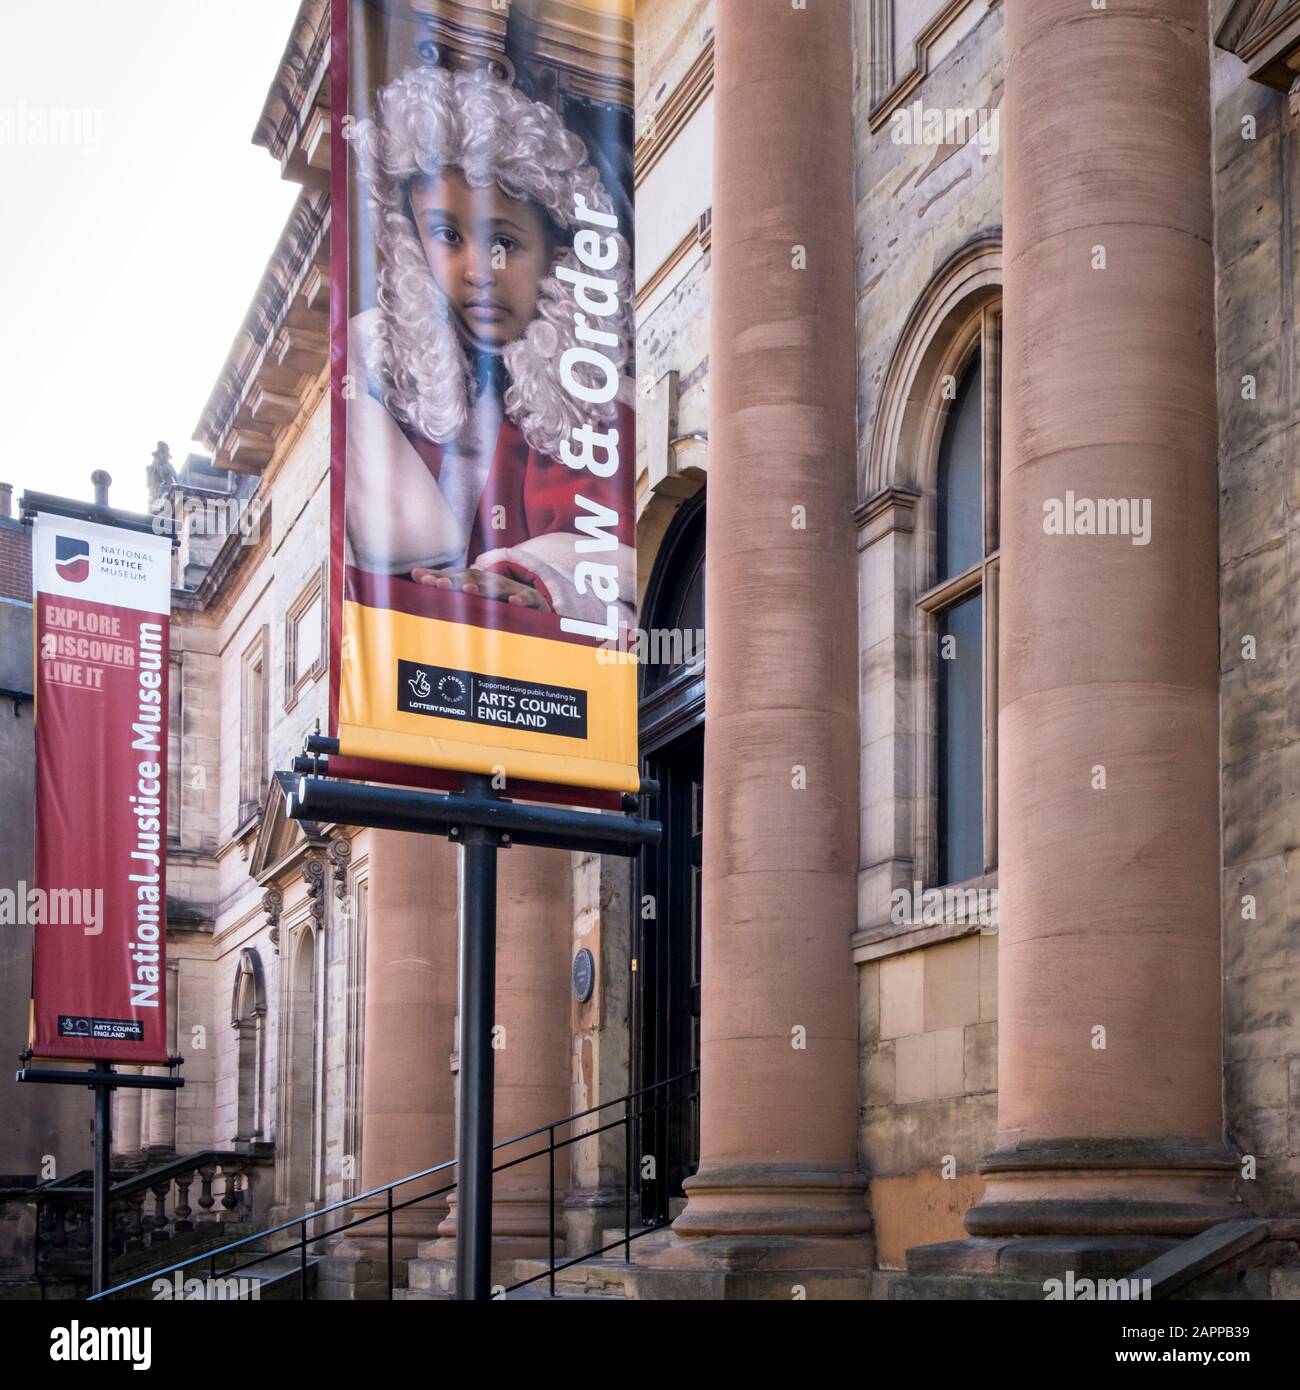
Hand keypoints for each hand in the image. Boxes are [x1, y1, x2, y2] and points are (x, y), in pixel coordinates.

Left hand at [411, 566, 551, 611]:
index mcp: (477, 580)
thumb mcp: (472, 590)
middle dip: (455, 581)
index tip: (421, 579)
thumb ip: (445, 582)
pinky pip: (526, 600)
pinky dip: (520, 600)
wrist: (536, 603)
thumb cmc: (496, 597)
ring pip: (496, 588)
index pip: (454, 576)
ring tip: (468, 590)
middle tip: (438, 585)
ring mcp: (512, 590)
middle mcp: (492, 582)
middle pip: (472, 579)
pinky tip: (512, 602)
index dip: (439, 577)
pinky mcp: (531, 601)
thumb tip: (414, 573)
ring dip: (483, 589)